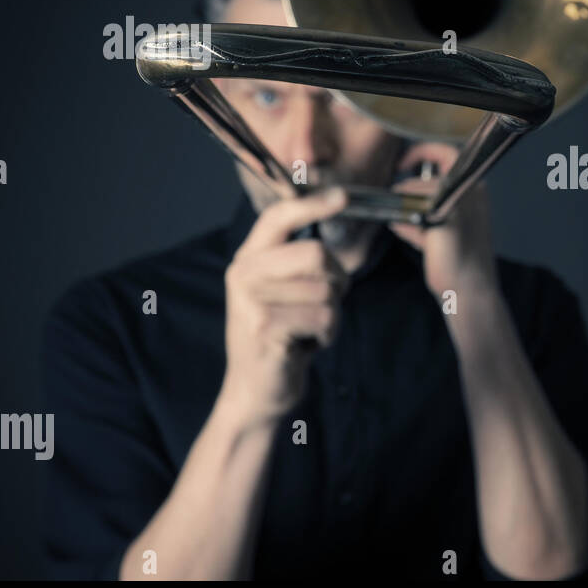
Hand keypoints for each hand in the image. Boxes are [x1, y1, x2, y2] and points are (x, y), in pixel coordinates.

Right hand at [219, 187, 349, 424]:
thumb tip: (333, 216)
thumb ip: (299, 259)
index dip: (313, 204)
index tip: (342, 196)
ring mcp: (251, 300)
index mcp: (249, 258)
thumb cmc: (281, 335)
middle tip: (327, 301)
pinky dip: (328, 334)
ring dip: (332, 315)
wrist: (255, 391)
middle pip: (316, 254)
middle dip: (337, 279)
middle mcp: (244, 273)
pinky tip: (308, 344)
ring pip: (326, 291)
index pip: (279, 216)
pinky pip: (323, 318)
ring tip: (308, 329)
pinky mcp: (265, 327)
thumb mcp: (283, 290)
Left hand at [388, 142, 497, 299]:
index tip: (404, 161)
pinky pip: (415, 210)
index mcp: (474, 192)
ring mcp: (460, 204)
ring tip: (403, 223)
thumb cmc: (456, 263)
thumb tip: (395, 206)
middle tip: (396, 186)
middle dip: (411, 176)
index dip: (423, 151)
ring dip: (405, 202)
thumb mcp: (439, 229)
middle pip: (432, 169)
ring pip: (420, 189)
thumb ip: (422, 212)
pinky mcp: (447, 219)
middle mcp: (471, 192)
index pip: (448, 154)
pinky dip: (405, 221)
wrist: (468, 289)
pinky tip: (402, 229)